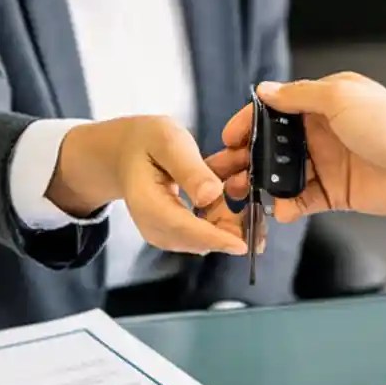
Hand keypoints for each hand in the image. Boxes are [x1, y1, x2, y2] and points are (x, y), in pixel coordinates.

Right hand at [47, 116, 246, 254]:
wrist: (125, 153)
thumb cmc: (146, 141)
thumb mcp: (167, 140)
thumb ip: (189, 167)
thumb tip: (213, 195)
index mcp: (147, 203)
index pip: (183, 228)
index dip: (215, 238)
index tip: (243, 245)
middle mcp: (153, 226)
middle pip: (197, 240)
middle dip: (231, 232)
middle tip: (260, 218)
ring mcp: (163, 233)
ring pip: (204, 239)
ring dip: (230, 225)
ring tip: (248, 204)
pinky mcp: (174, 233)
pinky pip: (203, 234)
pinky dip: (223, 222)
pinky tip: (234, 205)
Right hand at [207, 72, 385, 222]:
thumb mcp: (340, 97)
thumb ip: (298, 96)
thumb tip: (265, 90)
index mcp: (321, 103)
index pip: (273, 110)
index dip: (248, 123)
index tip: (229, 137)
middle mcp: (321, 132)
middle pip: (272, 145)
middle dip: (246, 157)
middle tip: (224, 171)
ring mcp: (327, 163)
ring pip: (281, 175)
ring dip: (260, 184)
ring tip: (241, 193)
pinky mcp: (334, 192)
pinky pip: (301, 200)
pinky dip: (286, 206)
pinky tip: (279, 210)